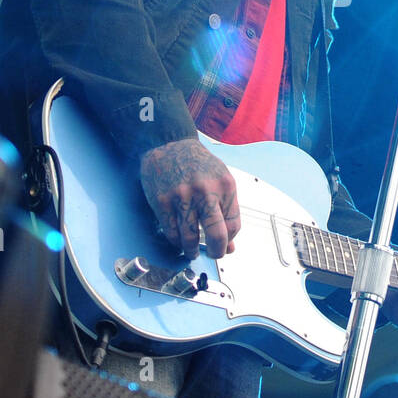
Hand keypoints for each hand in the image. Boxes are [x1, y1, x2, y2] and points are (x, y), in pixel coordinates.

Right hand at [139, 138, 240, 258]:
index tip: (225, 244)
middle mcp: (206, 191)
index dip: (229, 240)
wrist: (169, 144)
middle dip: (217, 252)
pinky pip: (171, 232)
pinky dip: (176, 241)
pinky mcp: (163, 202)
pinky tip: (179, 240)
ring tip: (192, 251)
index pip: (234, 225)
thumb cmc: (196, 163)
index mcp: (225, 186)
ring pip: (190, 238)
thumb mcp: (220, 180)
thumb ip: (226, 210)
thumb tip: (230, 244)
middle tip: (214, 254)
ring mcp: (182, 197)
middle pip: (217, 235)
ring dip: (192, 251)